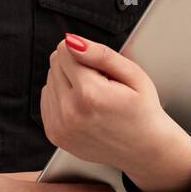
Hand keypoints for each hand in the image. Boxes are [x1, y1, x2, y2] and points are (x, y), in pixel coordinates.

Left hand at [39, 33, 186, 177]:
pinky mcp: (54, 134)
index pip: (64, 50)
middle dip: (76, 66)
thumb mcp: (133, 75)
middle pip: (54, 63)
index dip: (86, 55)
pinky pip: (46, 98)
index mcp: (90, 95)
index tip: (103, 71)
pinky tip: (83, 108)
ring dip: (68, 83)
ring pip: (49, 80)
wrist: (144, 150)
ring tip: (94, 99)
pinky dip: (62, 98)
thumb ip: (101, 54)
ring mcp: (60, 126)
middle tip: (101, 85)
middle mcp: (69, 112)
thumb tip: (71, 41)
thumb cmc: (143, 111)